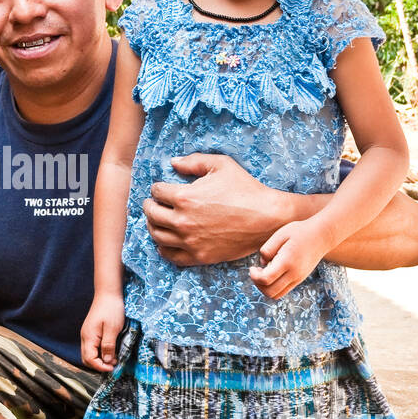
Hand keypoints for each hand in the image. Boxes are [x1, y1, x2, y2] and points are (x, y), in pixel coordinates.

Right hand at [80, 293, 125, 371]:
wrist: (107, 294)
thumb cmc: (111, 309)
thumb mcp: (113, 329)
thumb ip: (108, 346)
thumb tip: (107, 361)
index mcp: (89, 337)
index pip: (90, 359)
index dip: (100, 367)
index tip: (113, 368)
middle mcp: (85, 337)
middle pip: (86, 359)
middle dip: (98, 365)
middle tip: (113, 365)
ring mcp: (87, 334)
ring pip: (89, 354)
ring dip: (99, 360)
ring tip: (113, 359)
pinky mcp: (91, 332)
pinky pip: (92, 347)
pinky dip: (99, 353)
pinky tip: (110, 351)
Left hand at [144, 154, 281, 265]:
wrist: (267, 218)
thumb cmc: (246, 188)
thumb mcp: (221, 165)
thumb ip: (194, 162)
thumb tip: (173, 162)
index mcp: (184, 197)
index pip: (157, 191)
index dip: (158, 187)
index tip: (161, 188)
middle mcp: (182, 221)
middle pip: (152, 214)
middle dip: (150, 205)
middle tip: (153, 203)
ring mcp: (190, 241)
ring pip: (157, 236)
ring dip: (152, 226)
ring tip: (157, 220)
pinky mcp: (200, 256)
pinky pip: (171, 256)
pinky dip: (163, 248)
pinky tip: (165, 242)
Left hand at [249, 219, 330, 299]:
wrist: (322, 236)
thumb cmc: (300, 232)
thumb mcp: (280, 234)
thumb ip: (268, 249)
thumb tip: (263, 263)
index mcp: (287, 262)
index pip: (266, 279)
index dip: (254, 276)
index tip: (253, 267)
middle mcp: (294, 274)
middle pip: (270, 292)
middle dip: (258, 284)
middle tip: (256, 271)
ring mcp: (298, 278)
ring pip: (276, 295)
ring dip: (265, 287)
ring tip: (264, 273)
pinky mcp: (300, 279)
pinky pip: (283, 291)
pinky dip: (273, 287)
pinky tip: (273, 273)